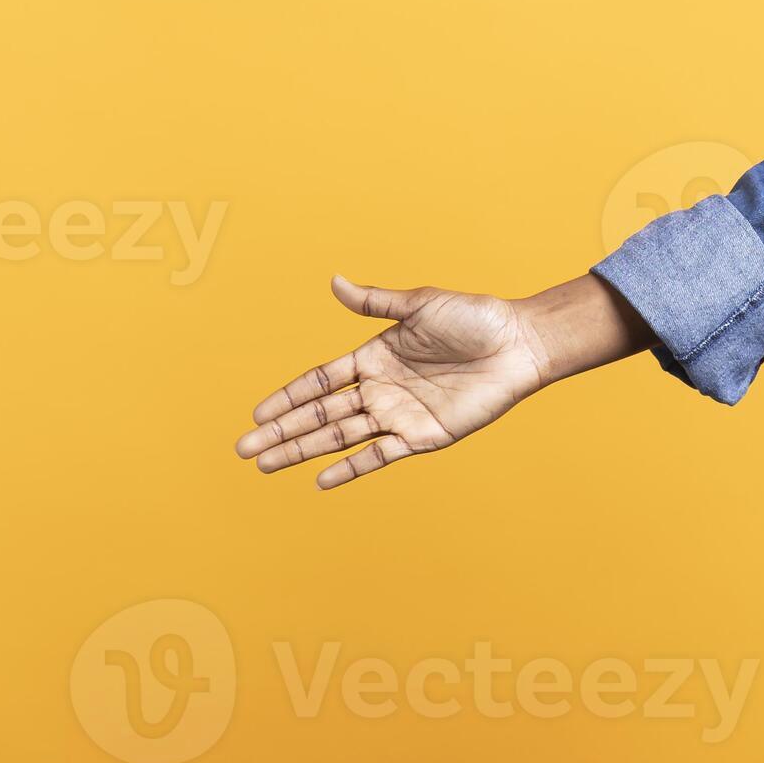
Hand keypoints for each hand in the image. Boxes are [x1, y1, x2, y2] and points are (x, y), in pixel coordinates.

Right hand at [235, 273, 551, 490]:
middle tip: (244, 450)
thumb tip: (334, 281)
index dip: (287, 397)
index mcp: (374, 356)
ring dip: (303, 452)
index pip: (319, 381)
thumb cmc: (475, 318)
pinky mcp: (423, 436)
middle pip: (320, 415)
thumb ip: (376, 303)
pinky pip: (379, 456)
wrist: (519, 344)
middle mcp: (380, 389)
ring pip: (339, 438)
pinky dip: (350, 469)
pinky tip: (320, 481)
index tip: (255, 414)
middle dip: (282, 432)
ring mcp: (399, 415)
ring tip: (266, 466)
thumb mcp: (421, 304)